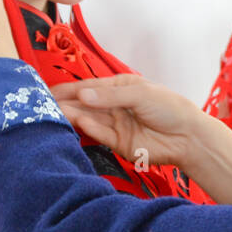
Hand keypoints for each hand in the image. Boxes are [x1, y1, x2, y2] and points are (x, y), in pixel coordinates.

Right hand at [52, 74, 205, 168]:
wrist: (189, 137)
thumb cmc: (170, 108)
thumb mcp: (140, 94)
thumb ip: (110, 96)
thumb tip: (82, 95)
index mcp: (120, 88)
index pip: (89, 87)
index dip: (69, 89)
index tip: (47, 90)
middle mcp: (114, 106)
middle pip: (85, 104)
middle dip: (65, 103)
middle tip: (43, 104)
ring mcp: (116, 125)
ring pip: (88, 119)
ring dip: (72, 116)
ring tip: (53, 112)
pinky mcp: (119, 144)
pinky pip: (99, 134)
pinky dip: (89, 128)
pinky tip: (78, 121)